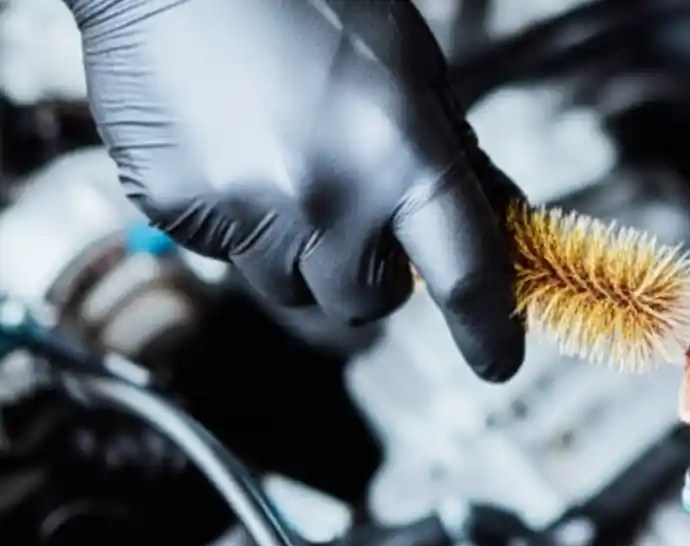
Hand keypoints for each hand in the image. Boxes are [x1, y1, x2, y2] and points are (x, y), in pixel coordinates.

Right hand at [65, 0, 523, 379]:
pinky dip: (242, 227)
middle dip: (371, 272)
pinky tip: (238, 155)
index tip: (499, 359)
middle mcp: (329, 198)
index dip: (490, 331)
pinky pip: (230, 260)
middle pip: (368, 305)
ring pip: (295, 290)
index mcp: (403, 156)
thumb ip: (456, 159)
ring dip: (304, 253)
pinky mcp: (183, 214)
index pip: (466, 277)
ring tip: (287, 164)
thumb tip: (498, 227)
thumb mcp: (415, 70)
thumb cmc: (310, 0)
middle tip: (358, 208)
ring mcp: (250, 212)